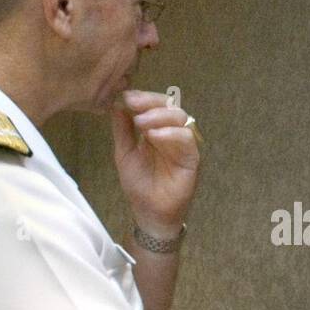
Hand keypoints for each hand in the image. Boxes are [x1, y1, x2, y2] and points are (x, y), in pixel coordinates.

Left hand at [111, 90, 199, 233]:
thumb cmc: (139, 184)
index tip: (127, 97)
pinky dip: (171, 134)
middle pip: (170, 106)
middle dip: (151, 102)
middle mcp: (173, 133)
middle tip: (134, 104)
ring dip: (160, 116)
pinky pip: (187, 139)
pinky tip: (154, 136)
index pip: (156, 105)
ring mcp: (184, 145)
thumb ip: (122, 129)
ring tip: (141, 122)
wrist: (149, 212)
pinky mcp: (193, 158)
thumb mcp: (124, 152)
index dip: (143, 97)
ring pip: (181, 118)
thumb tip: (117, 104)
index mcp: (157, 129)